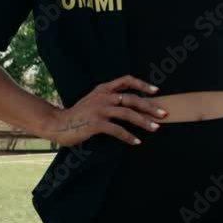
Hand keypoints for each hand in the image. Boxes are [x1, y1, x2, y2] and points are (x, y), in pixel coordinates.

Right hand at [45, 75, 167, 146]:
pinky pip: (117, 130)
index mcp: (103, 89)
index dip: (142, 84)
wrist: (58, 124)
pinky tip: (137, 141)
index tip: (156, 91)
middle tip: (164, 114)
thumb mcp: (94, 100)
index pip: (126, 80)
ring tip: (156, 128)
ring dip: (144, 121)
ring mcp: (99, 109)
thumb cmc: (79, 114)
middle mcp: (103, 96)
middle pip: (132, 99)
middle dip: (150, 107)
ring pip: (127, 113)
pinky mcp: (95, 123)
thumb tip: (133, 104)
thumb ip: (109, 98)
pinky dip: (129, 136)